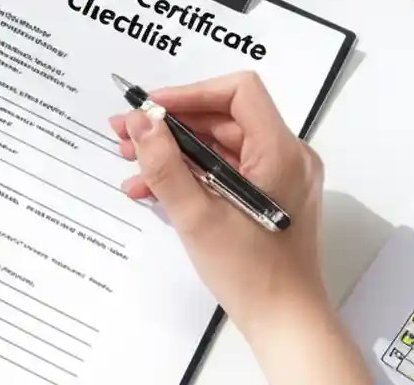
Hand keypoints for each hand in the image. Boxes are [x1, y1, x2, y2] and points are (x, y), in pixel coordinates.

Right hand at [111, 72, 368, 383]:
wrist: (286, 322)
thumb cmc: (250, 272)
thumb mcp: (197, 216)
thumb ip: (165, 165)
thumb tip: (139, 121)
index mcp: (280, 151)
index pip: (238, 92)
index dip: (190, 93)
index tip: (151, 109)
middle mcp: (287, 155)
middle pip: (224, 118)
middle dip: (171, 126)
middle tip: (126, 134)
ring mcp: (280, 176)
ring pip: (221, 145)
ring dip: (175, 152)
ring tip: (131, 165)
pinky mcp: (269, 195)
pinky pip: (226, 170)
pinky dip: (192, 174)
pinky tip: (153, 190)